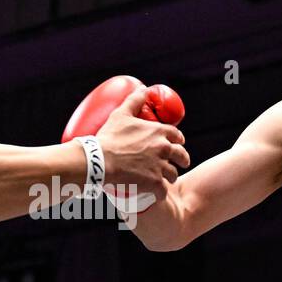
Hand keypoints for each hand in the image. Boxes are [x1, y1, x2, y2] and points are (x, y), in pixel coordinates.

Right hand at [96, 87, 188, 201]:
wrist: (99, 162)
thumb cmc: (108, 137)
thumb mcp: (121, 114)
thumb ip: (134, 100)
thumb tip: (143, 88)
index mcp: (159, 132)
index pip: (178, 136)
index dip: (178, 140)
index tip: (176, 144)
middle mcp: (163, 149)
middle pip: (181, 156)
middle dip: (181, 160)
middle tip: (176, 163)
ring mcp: (160, 167)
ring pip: (173, 175)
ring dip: (169, 177)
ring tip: (163, 180)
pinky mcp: (154, 184)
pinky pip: (163, 192)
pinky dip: (159, 193)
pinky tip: (156, 194)